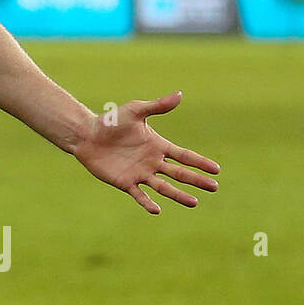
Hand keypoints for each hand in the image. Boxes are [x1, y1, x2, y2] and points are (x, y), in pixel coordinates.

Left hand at [71, 91, 219, 213]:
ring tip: (194, 202)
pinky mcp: (125, 182)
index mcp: (158, 146)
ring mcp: (140, 173)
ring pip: (164, 187)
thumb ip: (157, 106)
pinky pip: (139, 195)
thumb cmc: (110, 121)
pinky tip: (157, 210)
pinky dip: (147, 203)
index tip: (216, 170)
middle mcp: (152, 162)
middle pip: (179, 173)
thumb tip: (179, 94)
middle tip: (214, 187)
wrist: (86, 134)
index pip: (184, 156)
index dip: (200, 162)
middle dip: (196, 180)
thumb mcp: (135, 111)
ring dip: (178, 195)